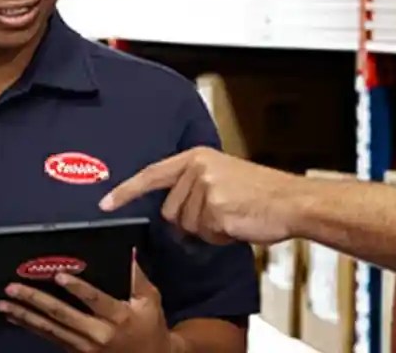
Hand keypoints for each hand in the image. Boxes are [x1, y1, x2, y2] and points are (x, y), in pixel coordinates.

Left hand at [0, 261, 171, 352]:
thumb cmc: (150, 326)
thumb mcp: (150, 299)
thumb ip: (137, 276)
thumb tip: (128, 251)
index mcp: (119, 317)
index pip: (95, 300)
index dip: (77, 288)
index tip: (58, 276)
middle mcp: (99, 334)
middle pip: (63, 316)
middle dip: (36, 301)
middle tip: (13, 288)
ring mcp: (84, 347)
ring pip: (50, 330)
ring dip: (25, 316)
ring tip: (4, 304)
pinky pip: (49, 338)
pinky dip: (30, 327)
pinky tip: (15, 318)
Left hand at [98, 146, 308, 245]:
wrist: (290, 200)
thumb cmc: (261, 193)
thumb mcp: (222, 177)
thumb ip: (193, 186)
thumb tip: (170, 212)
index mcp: (196, 157)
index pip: (151, 175)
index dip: (125, 192)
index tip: (104, 203)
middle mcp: (197, 170)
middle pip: (170, 212)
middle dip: (190, 221)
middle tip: (222, 212)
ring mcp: (205, 189)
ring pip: (186, 227)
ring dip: (207, 230)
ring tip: (232, 216)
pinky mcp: (215, 210)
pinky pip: (204, 235)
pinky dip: (219, 237)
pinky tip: (237, 224)